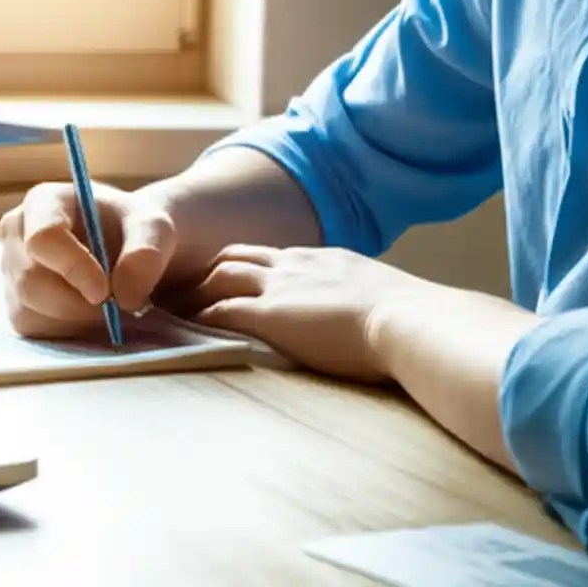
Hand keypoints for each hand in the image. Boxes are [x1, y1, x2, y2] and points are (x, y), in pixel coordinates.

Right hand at [0, 182, 175, 338]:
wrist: (124, 249)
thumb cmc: (132, 230)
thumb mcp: (154, 229)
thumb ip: (147, 253)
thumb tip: (125, 296)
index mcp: (43, 202)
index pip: (44, 238)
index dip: (72, 268)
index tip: (104, 292)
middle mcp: (16, 233)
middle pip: (31, 281)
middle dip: (77, 304)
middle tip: (116, 307)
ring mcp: (11, 270)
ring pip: (29, 311)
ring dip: (75, 321)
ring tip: (107, 306)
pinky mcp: (16, 303)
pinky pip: (33, 329)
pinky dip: (67, 331)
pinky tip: (89, 315)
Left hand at [173, 245, 438, 381]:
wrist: (413, 321)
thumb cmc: (414, 324)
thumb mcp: (385, 303)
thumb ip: (368, 310)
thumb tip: (381, 331)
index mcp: (326, 260)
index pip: (273, 257)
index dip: (247, 268)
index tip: (232, 282)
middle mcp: (296, 264)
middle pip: (237, 257)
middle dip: (210, 271)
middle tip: (187, 289)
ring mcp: (279, 287)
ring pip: (220, 278)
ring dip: (194, 293)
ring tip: (172, 308)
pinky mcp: (267, 314)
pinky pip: (219, 310)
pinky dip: (197, 317)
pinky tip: (181, 329)